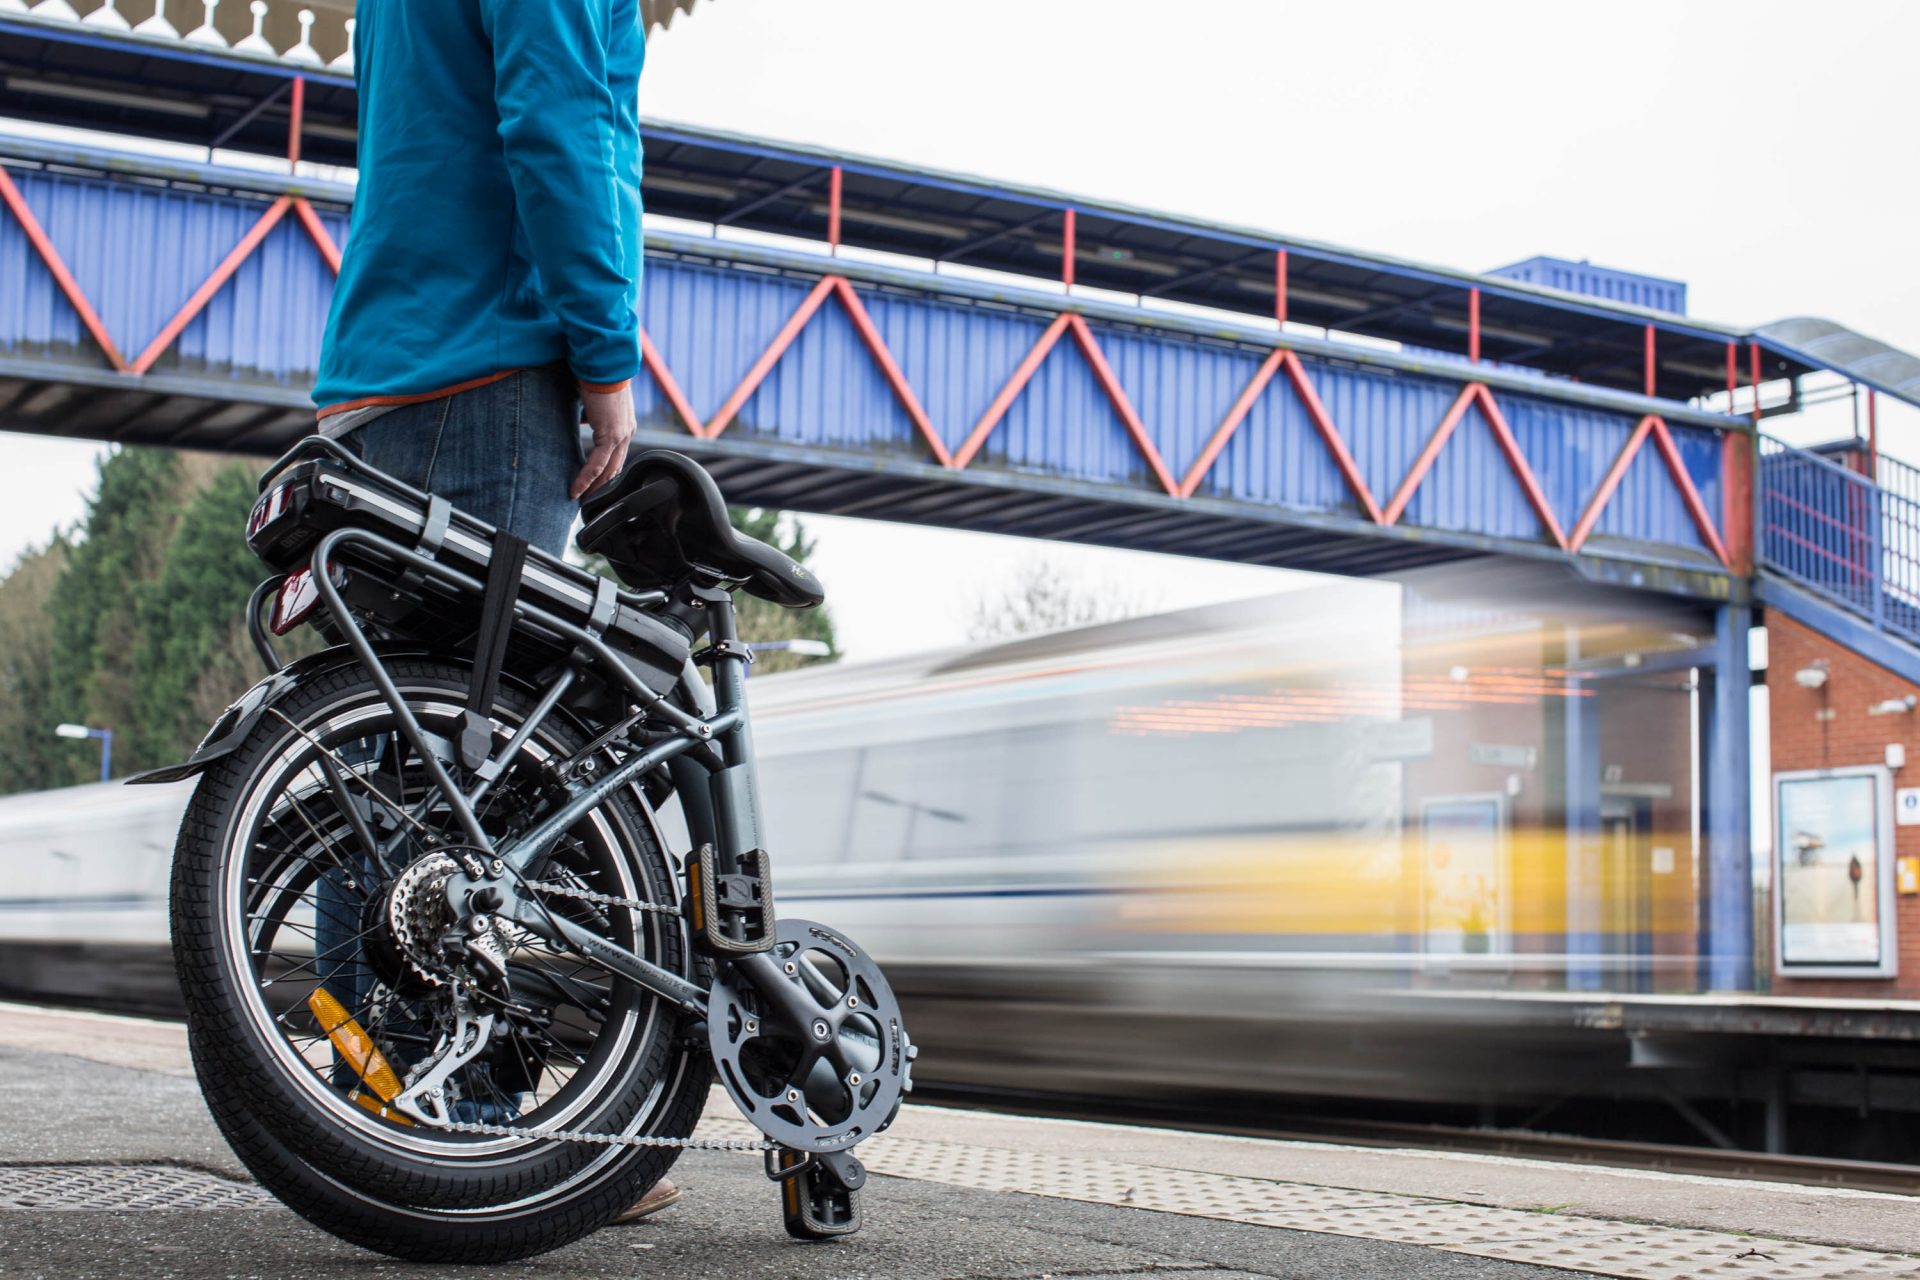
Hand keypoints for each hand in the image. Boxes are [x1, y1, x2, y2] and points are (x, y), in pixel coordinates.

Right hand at [572, 384, 635, 499]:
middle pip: (615, 468)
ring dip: (593, 489)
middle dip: (601, 487)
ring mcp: (621, 435)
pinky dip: (585, 479)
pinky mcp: (611, 435)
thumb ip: (592, 413)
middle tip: (588, 502)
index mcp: (624, 425)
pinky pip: (597, 465)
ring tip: (581, 502)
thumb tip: (584, 418)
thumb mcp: (595, 399)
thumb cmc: (595, 374)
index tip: (593, 484)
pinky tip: (575, 490)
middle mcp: (627, 433)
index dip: (605, 472)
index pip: (616, 456)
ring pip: (607, 471)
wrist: (602, 362)